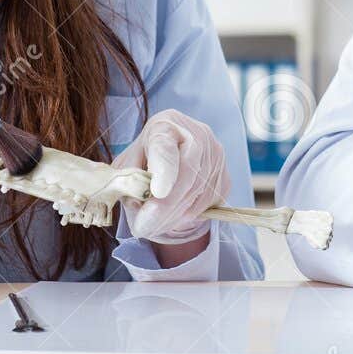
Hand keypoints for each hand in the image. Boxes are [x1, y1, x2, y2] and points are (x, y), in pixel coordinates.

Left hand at [116, 109, 229, 243]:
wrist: (174, 158)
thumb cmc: (145, 159)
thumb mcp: (127, 164)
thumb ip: (127, 180)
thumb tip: (138, 202)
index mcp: (165, 125)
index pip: (166, 146)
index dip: (164, 169)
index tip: (158, 192)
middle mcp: (198, 135)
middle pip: (187, 174)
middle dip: (164, 207)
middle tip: (143, 228)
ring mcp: (216, 156)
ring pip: (197, 194)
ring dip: (172, 216)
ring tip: (151, 225)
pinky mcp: (225, 177)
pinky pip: (207, 205)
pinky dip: (186, 217)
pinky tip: (170, 218)